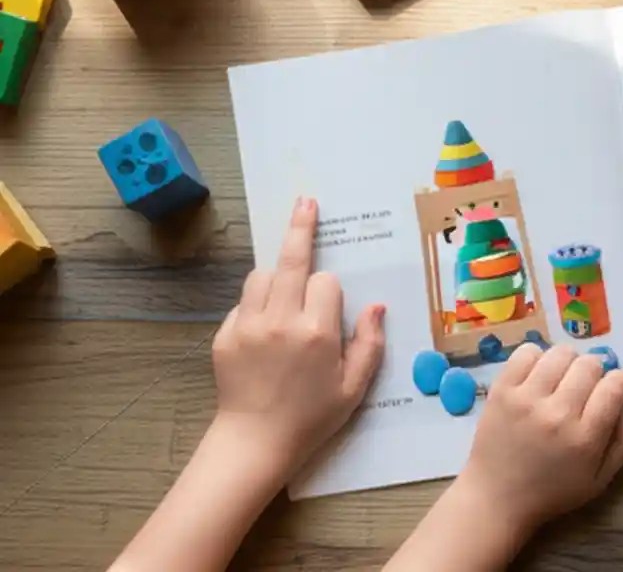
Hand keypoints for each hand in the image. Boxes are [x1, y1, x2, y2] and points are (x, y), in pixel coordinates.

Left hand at [211, 196, 385, 475]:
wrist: (255, 443)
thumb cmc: (312, 418)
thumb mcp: (354, 387)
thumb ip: (369, 343)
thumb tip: (376, 305)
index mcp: (316, 332)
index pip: (326, 282)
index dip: (332, 290)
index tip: (332, 307)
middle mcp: (280, 321)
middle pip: (291, 261)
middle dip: (301, 229)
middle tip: (305, 202)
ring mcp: (247, 325)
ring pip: (262, 276)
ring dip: (277, 275)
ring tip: (286, 288)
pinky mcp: (225, 335)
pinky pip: (243, 303)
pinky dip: (256, 304)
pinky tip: (265, 326)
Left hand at [453, 344, 622, 533]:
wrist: (496, 497)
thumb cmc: (552, 491)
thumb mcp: (600, 479)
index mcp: (585, 438)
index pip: (616, 384)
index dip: (620, 383)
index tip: (610, 393)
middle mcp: (557, 414)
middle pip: (590, 364)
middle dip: (595, 372)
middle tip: (584, 389)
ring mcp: (526, 399)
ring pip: (561, 353)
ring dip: (568, 363)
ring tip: (560, 380)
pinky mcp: (501, 390)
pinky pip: (527, 352)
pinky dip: (537, 358)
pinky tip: (537, 376)